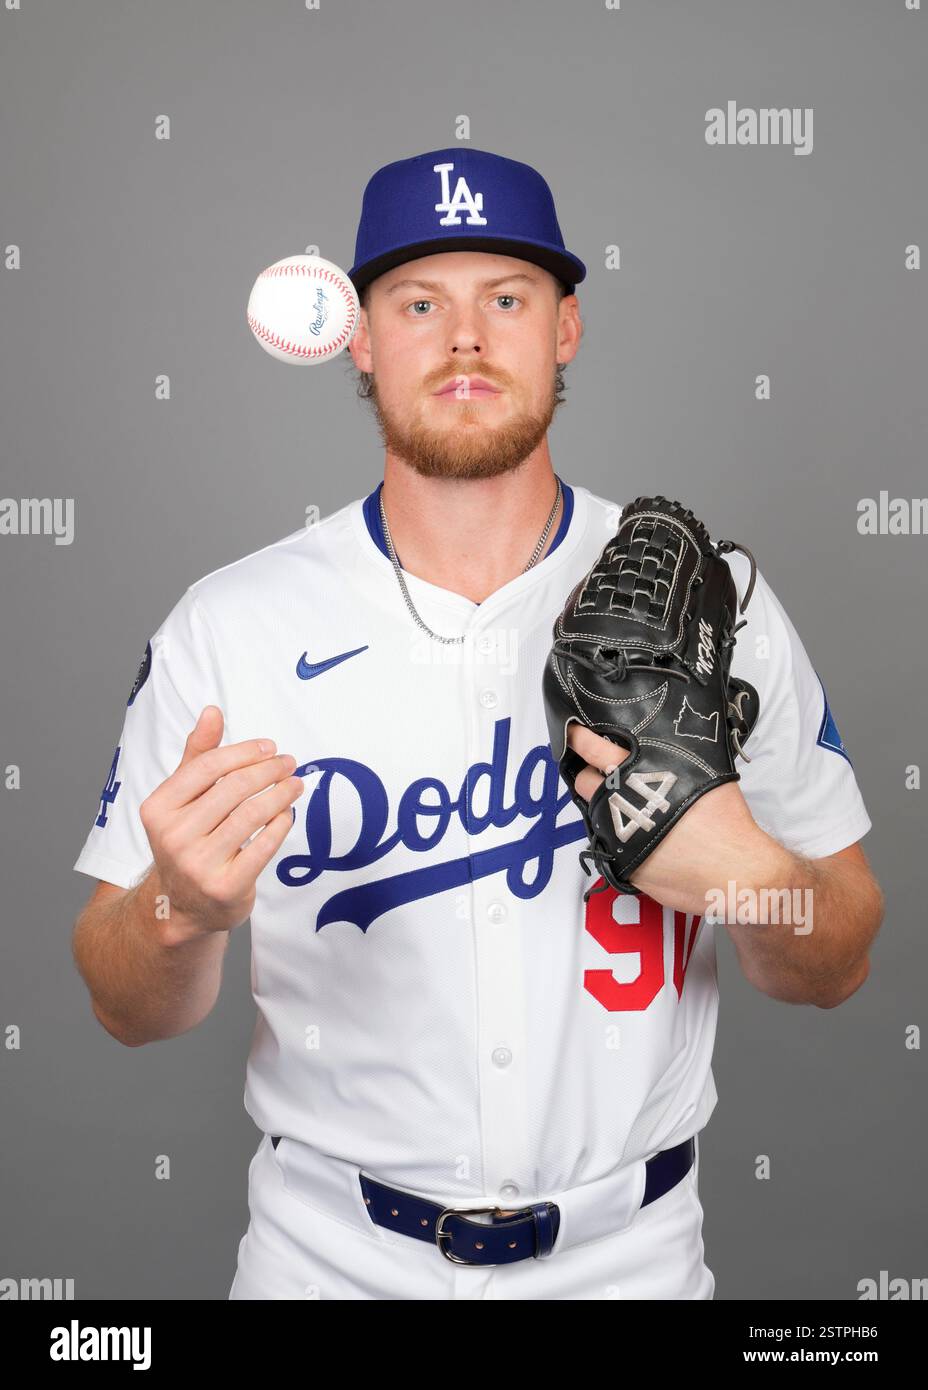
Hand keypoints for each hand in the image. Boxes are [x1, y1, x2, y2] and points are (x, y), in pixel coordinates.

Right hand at [139, 706, 303, 940]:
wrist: (182, 906)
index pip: (207, 766)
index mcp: (158, 808)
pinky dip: (280, 824)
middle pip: (233, 788)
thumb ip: (197, 754)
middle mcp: (173, 836)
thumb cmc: (188, 839)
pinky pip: (264, 846)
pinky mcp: (225, 887)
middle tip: (289, 763)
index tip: (270, 747)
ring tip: (295, 784)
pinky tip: (287, 814)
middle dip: (268, 770)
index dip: (244, 752)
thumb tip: (212, 711)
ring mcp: (198, 864)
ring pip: (252, 814)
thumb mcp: (182, 798)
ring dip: (280, 794)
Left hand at [566, 723, 764, 914]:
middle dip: (589, 775)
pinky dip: (620, 836)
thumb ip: (674, 762)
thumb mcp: (704, 774)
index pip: (596, 750)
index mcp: (639, 775)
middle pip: (586, 782)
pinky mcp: (622, 863)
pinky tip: (637, 834)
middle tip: (600, 773)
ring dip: (604, 806)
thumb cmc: (725, 821)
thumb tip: (664, 754)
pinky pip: (611, 843)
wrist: (733, 872)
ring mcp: (618, 835)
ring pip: (596, 813)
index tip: (572, 734)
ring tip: (623, 804)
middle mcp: (621, 803)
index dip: (580, 740)